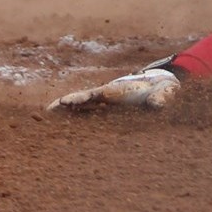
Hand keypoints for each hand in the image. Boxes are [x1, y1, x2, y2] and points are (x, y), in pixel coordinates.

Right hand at [46, 67, 181, 112]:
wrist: (163, 86)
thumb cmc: (164, 90)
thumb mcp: (165, 94)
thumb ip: (161, 98)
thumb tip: (156, 106)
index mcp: (119, 92)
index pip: (95, 95)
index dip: (81, 99)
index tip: (66, 102)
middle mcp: (108, 95)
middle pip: (83, 100)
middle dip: (67, 105)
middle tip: (47, 112)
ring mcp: (106, 102)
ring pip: (82, 107)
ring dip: (67, 112)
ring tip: (46, 119)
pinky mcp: (108, 109)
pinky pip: (90, 114)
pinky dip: (76, 117)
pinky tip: (63, 125)